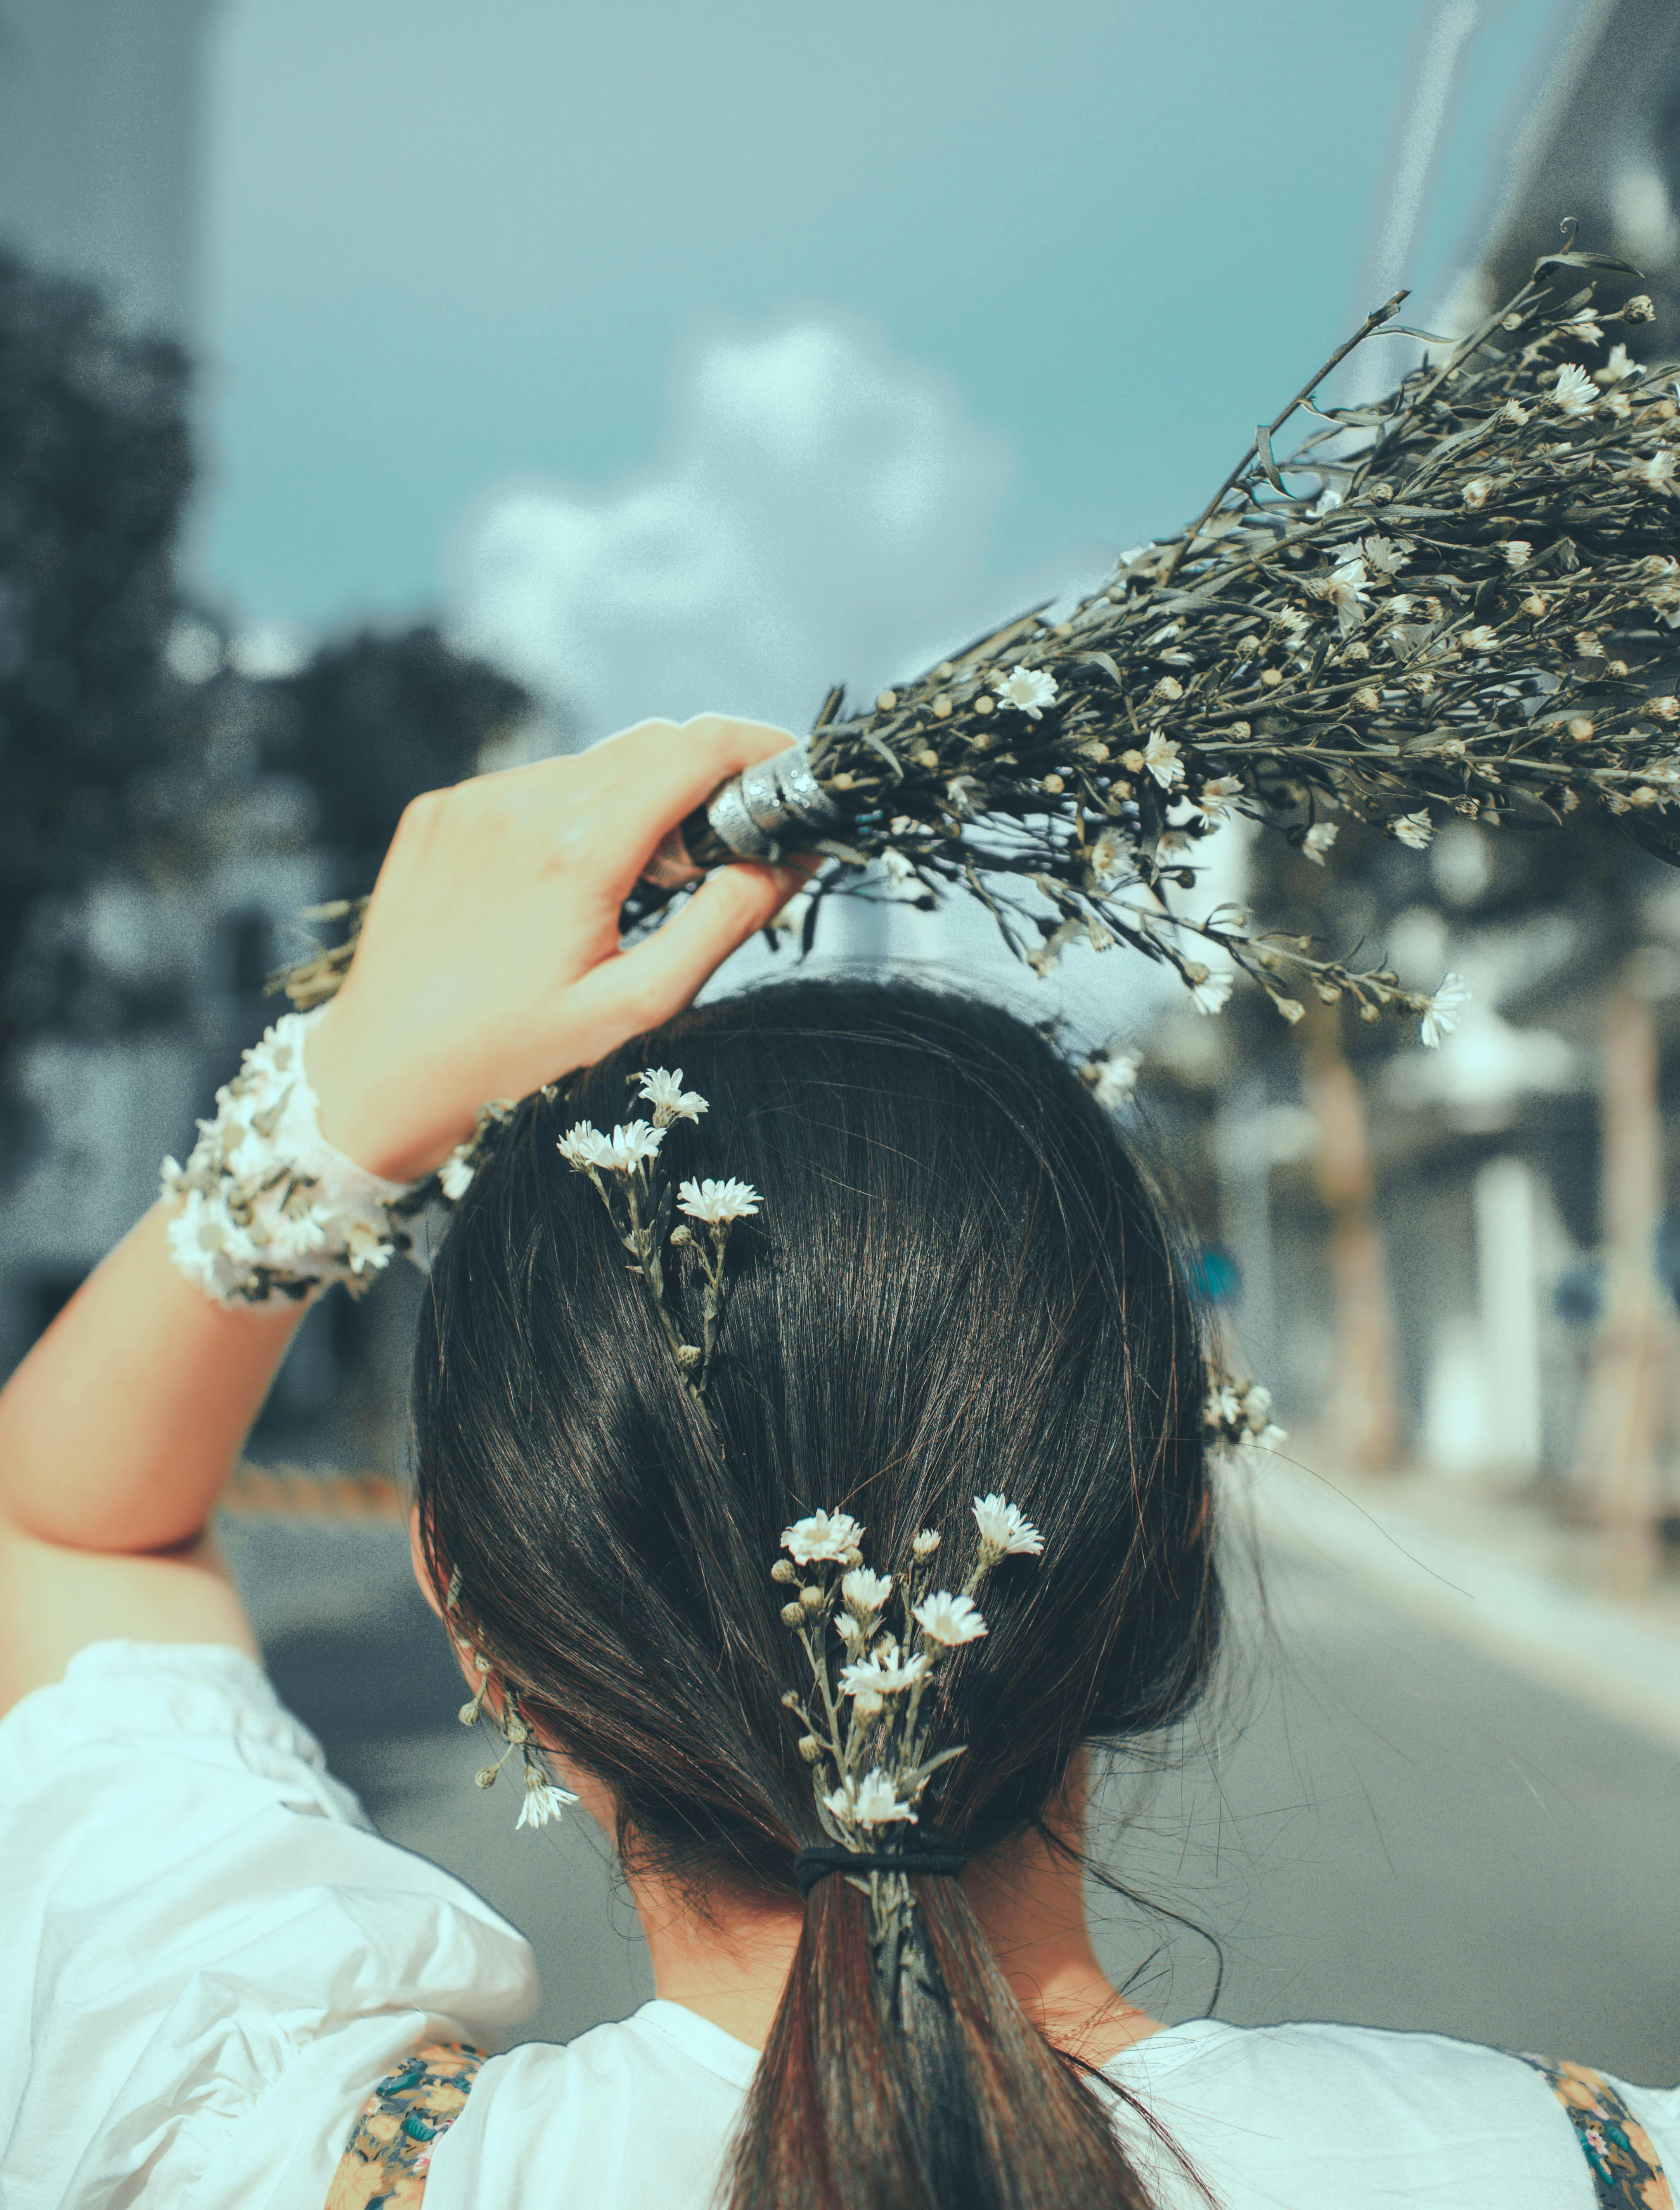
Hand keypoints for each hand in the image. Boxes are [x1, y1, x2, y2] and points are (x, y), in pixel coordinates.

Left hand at [304, 715, 803, 1180]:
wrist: (384, 1068)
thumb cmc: (511, 1051)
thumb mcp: (636, 1004)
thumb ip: (723, 922)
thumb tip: (788, 860)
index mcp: (576, 850)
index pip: (694, 749)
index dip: (758, 746)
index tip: (790, 768)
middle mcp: (520, 806)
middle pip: (649, 747)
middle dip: (703, 781)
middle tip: (718, 848)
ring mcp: (472, 802)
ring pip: (590, 764)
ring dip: (632, 802)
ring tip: (628, 884)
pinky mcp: (440, 810)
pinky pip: (530, 786)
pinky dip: (568, 815)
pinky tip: (558, 884)